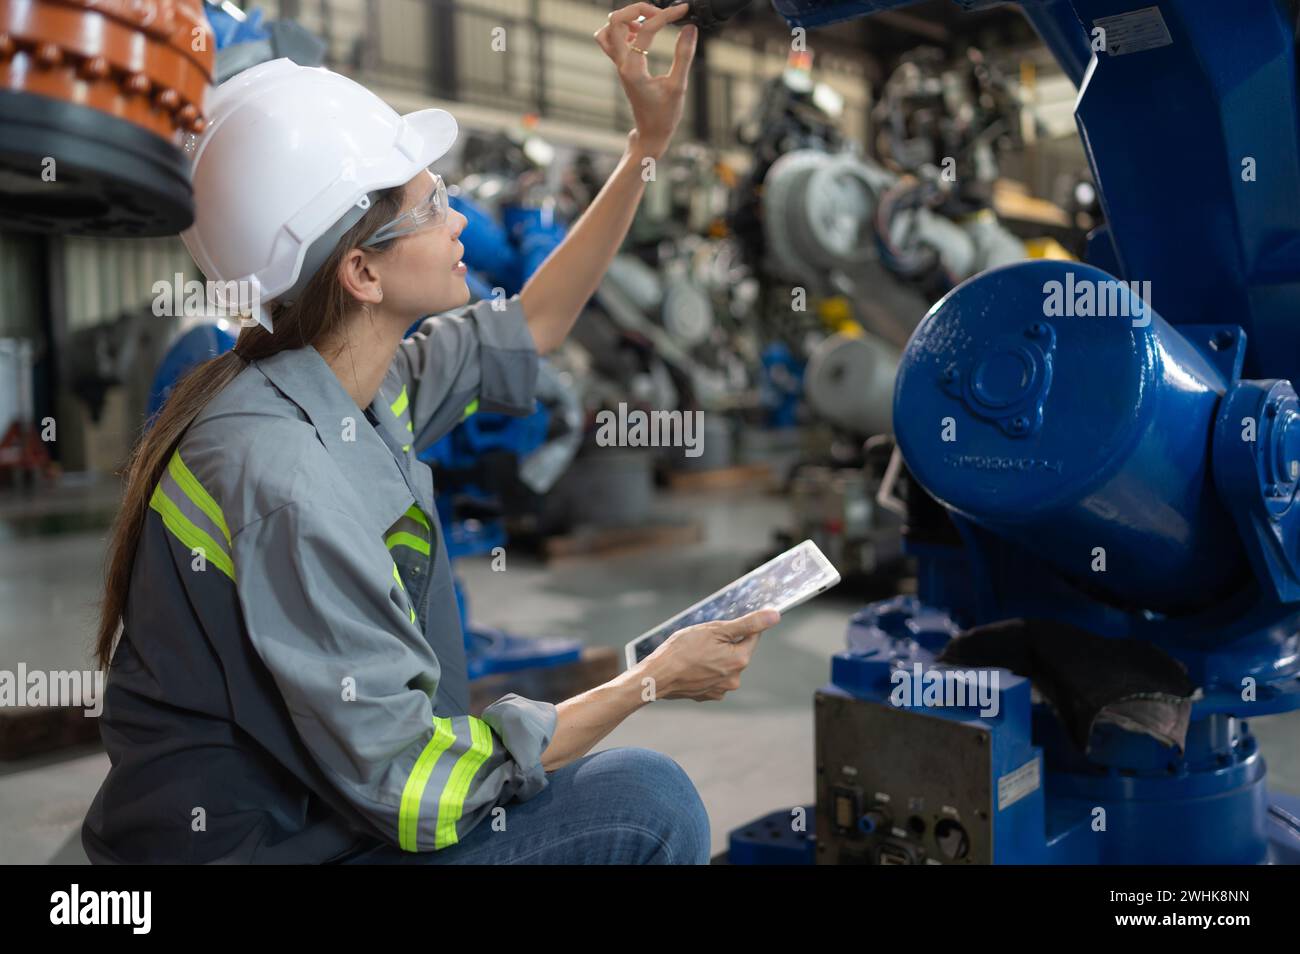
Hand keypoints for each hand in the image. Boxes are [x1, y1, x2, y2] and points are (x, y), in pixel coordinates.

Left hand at [593, 2, 698, 159]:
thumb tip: (690, 28)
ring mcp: (619, 65)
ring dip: (626, 20)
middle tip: (660, 14)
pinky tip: (642, 35)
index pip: (645, 30)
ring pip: (608, 30)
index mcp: (633, 70)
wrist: (650, 134)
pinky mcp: (621, 67)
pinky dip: (623, 31)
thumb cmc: (664, 115)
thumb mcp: (678, 86)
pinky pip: (611, 41)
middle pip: (615, 21)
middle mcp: (621, 64)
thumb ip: (684, 55)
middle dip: (638, 10)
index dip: (666, 16)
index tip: (683, 11)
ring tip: (647, 23)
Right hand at [638, 608, 780, 700]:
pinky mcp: (708, 695)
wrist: (657, 677)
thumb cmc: (682, 650)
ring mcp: (721, 690)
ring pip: (724, 664)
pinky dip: (705, 670)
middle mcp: (735, 678)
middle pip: (737, 651)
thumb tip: (775, 615)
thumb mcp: (716, 630)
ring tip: (693, 654)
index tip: (723, 625)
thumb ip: (748, 623)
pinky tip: (691, 666)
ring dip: (714, 657)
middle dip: (724, 643)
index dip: (738, 626)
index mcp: (740, 660)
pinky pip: (713, 677)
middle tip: (702, 639)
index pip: (752, 635)